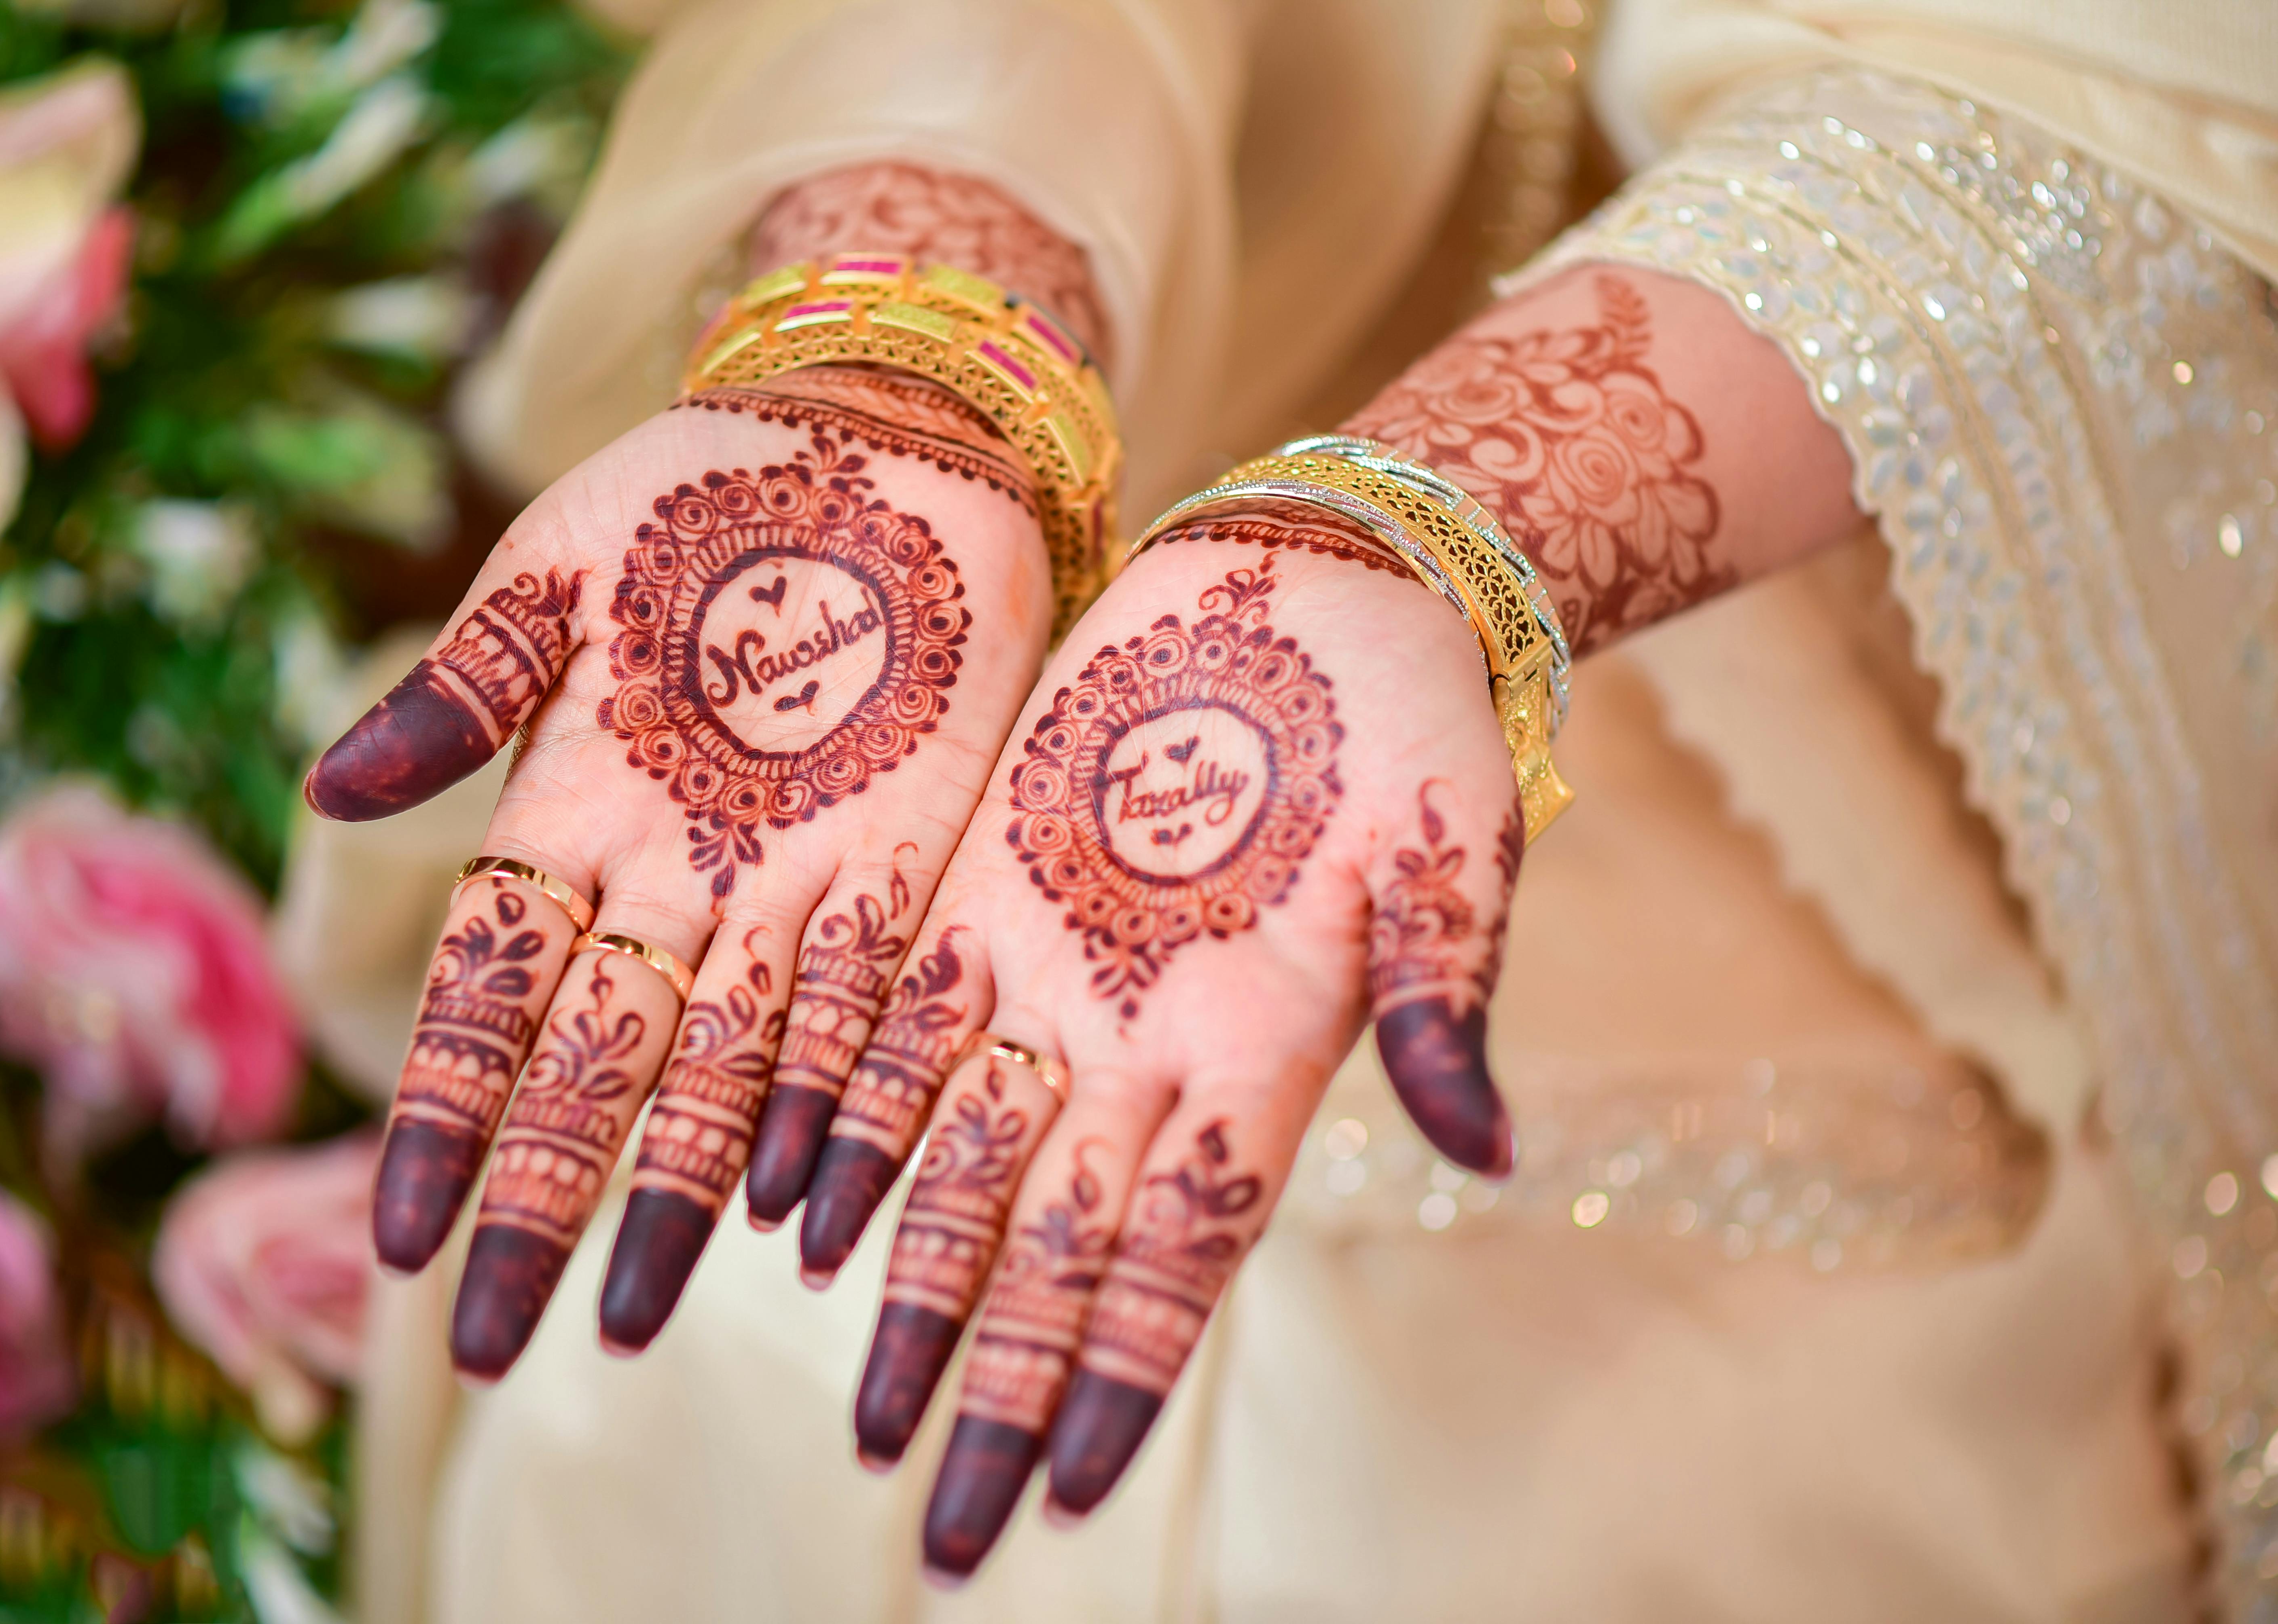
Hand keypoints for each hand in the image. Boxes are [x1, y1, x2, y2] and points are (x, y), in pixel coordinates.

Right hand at [310, 366, 1054, 1379]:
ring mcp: (788, 877)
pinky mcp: (904, 860)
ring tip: (642, 1322)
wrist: (883, 428)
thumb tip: (328, 788)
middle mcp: (673, 874)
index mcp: (572, 805)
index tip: (398, 1231)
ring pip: (723, 1067)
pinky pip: (862, 1006)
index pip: (484, 991)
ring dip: (680, 1194)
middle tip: (492, 1346)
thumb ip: (465, 683)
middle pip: (594, 1067)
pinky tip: (803, 1208)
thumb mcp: (561, 567)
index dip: (440, 1111)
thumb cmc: (704, 484)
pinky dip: (834, 1102)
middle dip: (543, 1204)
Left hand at [791, 512, 1527, 1577]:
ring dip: (909, 1289)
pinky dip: (849, 1123)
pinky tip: (789, 1214)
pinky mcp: (987, 887)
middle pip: (1054, 1248)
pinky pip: (899, 1029)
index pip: (1179, 1251)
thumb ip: (1446, 993)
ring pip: (961, 1163)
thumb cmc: (1413, 716)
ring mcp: (1059, 972)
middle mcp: (1145, 1043)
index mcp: (1259, 1048)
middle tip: (935, 1526)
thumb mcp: (1449, 843)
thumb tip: (1488, 1146)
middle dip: (995, 1380)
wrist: (1315, 585)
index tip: (1060, 1496)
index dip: (1118, 1373)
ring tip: (861, 1414)